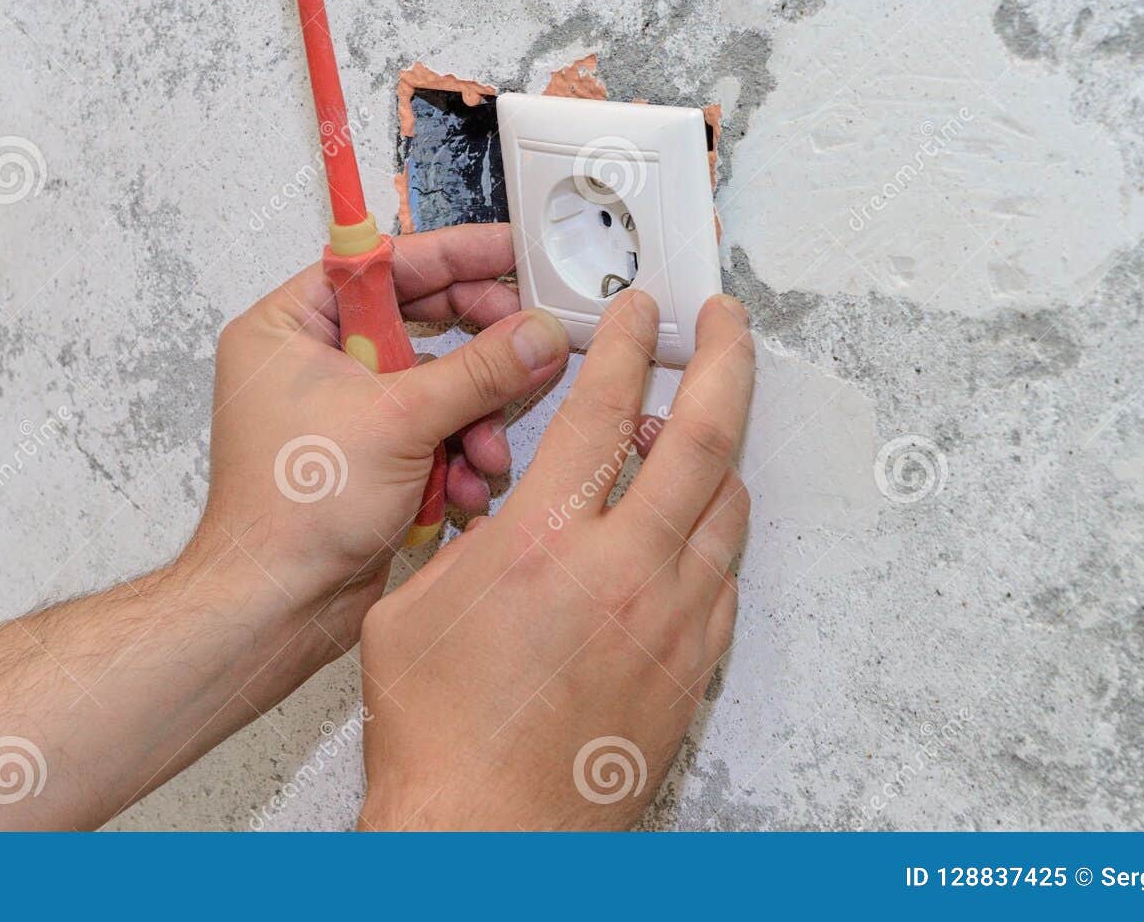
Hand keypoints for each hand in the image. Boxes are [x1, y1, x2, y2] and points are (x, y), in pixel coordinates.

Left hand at [184, 223, 570, 660]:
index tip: (510, 252)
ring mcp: (343, 409)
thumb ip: (479, 371)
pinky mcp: (369, 454)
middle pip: (419, 322)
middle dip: (477, 354)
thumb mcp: (399, 422)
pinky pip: (432, 429)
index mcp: (289, 326)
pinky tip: (466, 485)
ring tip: (487, 450)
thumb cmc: (291, 513)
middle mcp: (311, 360)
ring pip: (436, 382)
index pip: (382, 263)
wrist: (278, 606)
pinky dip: (457, 453)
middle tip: (529, 345)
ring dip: (473, 417)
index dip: (453, 255)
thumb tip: (537, 333)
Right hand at [357, 290, 754, 829]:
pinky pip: (724, 576)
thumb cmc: (439, 734)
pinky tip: (688, 528)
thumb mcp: (415, 606)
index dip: (626, 343)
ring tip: (696, 428)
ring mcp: (671, 621)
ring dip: (719, 453)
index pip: (605, 407)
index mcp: (543, 541)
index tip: (638, 311)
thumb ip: (469, 541)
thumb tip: (500, 515)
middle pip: (704, 437)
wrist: (486, 832)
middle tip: (726, 323)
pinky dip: (713, 533)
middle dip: (725, 360)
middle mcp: (622, 571)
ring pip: (728, 506)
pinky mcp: (691, 668)